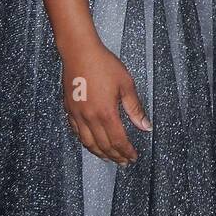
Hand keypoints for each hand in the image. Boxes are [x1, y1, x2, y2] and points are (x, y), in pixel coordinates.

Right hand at [60, 36, 150, 163]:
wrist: (79, 52)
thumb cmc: (104, 65)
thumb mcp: (126, 84)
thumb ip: (135, 108)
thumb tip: (146, 126)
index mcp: (106, 113)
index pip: (118, 140)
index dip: (126, 151)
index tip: (133, 157)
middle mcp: (90, 118)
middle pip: (103, 145)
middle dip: (115, 156)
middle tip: (123, 162)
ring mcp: (77, 115)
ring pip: (88, 142)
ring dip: (99, 153)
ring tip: (109, 158)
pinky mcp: (69, 109)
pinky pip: (76, 132)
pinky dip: (85, 141)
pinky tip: (90, 143)